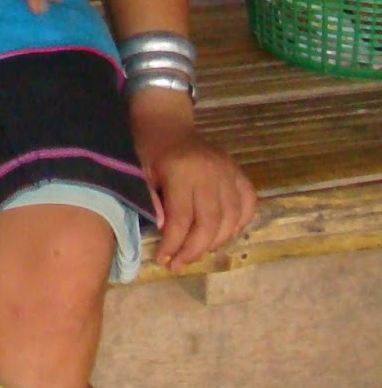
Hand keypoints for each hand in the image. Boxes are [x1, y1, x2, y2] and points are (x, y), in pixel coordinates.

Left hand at [128, 87, 256, 268]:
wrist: (167, 123)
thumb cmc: (150, 149)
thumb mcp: (140, 173)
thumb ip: (152, 201)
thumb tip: (167, 231)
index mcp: (182, 172)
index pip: (181, 218)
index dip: (174, 243)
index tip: (165, 260)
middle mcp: (210, 173)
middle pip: (209, 223)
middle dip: (195, 249)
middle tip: (180, 264)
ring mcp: (228, 172)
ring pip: (230, 218)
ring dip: (215, 242)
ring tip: (196, 252)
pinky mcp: (239, 173)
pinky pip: (247, 205)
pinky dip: (238, 224)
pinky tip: (221, 234)